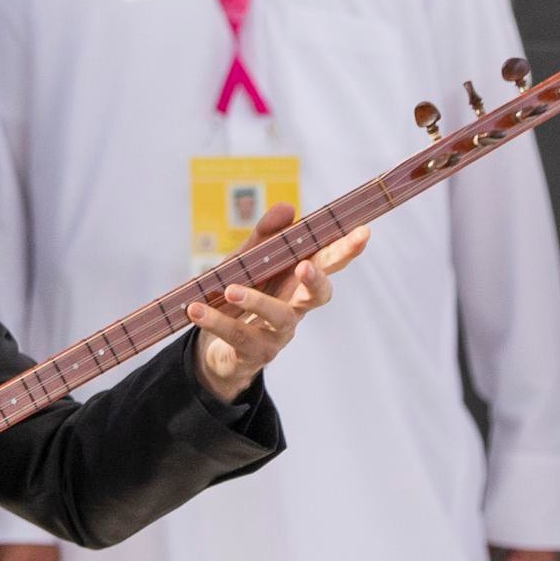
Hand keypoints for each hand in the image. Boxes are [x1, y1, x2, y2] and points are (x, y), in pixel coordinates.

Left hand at [191, 204, 363, 401]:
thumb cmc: (240, 297)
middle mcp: (296, 306)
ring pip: (280, 317)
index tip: (363, 231)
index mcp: (299, 280)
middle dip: (318, 278)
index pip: (328, 262)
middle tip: (306, 266)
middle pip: (319, 294)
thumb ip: (263, 237)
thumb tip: (287, 208)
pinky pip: (239, 336)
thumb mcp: (246, 263)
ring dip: (257, 301)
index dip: (347, 249)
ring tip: (231, 290)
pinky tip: (196, 310)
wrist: (216, 348)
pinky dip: (217, 321)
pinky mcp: (256, 352)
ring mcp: (279, 332)